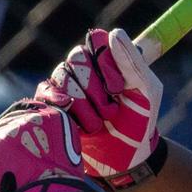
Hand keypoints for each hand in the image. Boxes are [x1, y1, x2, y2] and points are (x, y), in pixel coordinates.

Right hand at [34, 28, 165, 187]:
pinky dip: (61, 106)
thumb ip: (132, 61)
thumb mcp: (146, 90)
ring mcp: (67, 85)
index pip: (96, 39)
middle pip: (77, 57)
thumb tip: (114, 33)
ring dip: (84, 104)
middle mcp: (86, 68)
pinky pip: (45, 92)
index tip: (118, 86)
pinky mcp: (53, 104)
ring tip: (99, 123)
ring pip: (62, 76)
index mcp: (109, 60)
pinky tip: (74, 120)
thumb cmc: (141, 121)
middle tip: (111, 109)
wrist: (125, 158)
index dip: (105, 61)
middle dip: (95, 87)